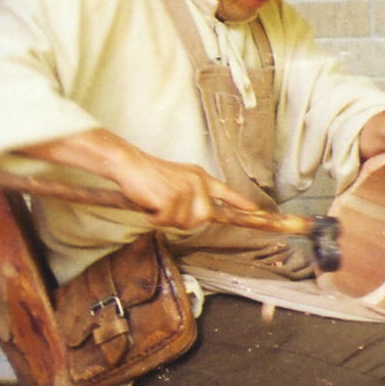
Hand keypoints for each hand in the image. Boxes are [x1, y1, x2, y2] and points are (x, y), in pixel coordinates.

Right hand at [114, 151, 257, 230]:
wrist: (129, 164)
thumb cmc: (149, 174)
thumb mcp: (178, 179)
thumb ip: (193, 193)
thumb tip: (200, 215)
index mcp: (199, 176)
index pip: (225, 191)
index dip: (240, 203)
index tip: (255, 210)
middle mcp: (197, 182)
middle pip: (204, 217)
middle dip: (186, 219)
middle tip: (167, 209)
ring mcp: (185, 190)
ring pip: (183, 222)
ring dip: (166, 218)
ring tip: (156, 202)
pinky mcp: (171, 198)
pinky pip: (166, 221)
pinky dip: (155, 217)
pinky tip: (150, 204)